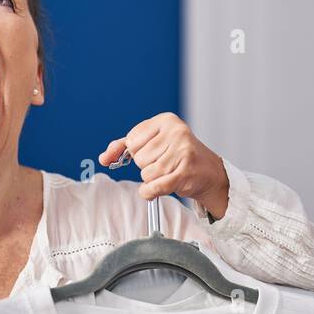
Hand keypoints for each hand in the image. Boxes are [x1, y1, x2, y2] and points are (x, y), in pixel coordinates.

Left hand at [99, 112, 229, 218]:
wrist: (208, 172)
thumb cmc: (177, 156)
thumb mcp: (152, 143)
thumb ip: (124, 147)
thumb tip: (104, 158)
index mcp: (166, 120)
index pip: (132, 141)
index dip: (138, 153)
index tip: (154, 152)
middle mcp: (176, 132)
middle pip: (139, 159)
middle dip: (147, 166)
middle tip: (166, 163)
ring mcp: (182, 151)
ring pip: (146, 174)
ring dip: (153, 179)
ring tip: (169, 173)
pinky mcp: (186, 172)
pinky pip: (154, 187)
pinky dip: (150, 192)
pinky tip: (156, 189)